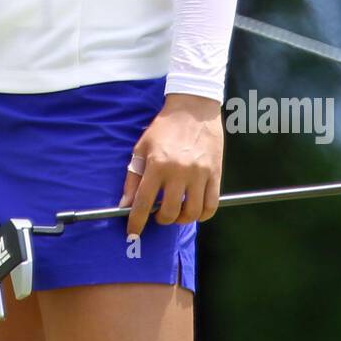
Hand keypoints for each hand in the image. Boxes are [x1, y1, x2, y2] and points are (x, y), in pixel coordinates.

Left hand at [118, 93, 222, 236]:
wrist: (193, 108)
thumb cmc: (164, 128)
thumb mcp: (141, 148)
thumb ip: (132, 178)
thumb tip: (125, 204)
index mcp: (157, 164)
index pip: (143, 202)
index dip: (136, 222)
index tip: (132, 232)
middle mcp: (179, 171)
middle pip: (169, 212)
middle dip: (160, 220)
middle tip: (158, 214)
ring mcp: (199, 174)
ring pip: (191, 213)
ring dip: (181, 220)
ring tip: (176, 213)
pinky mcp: (215, 173)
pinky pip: (211, 205)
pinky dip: (202, 215)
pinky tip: (194, 210)